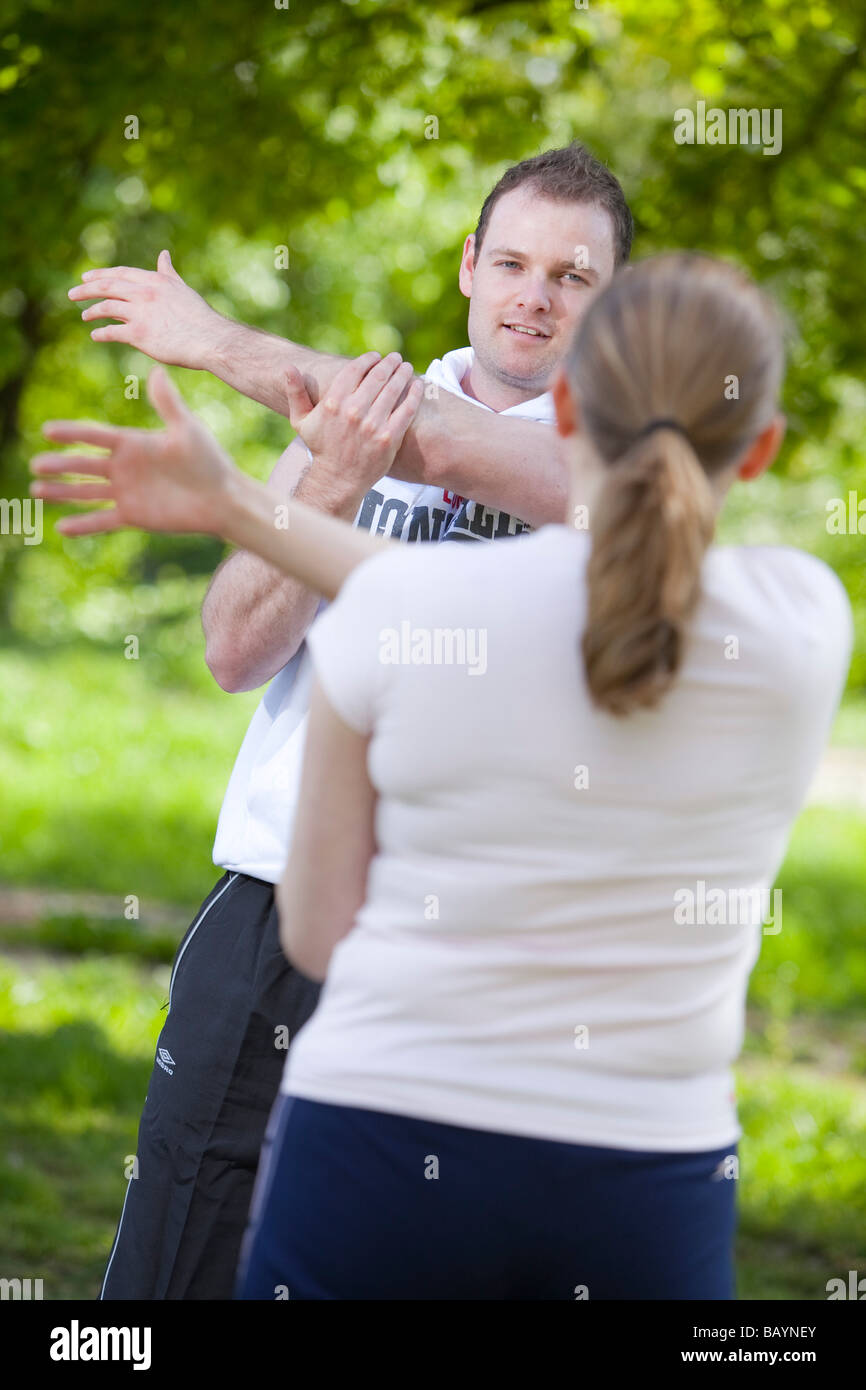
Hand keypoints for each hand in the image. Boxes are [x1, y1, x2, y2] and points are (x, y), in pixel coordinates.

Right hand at [31, 367, 238, 535]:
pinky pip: (103, 520)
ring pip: (87, 492)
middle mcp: (125, 467)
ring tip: (36, 491)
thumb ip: (168, 403)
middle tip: (36, 465)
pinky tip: (61, 528)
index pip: (95, 437)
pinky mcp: (134, 515)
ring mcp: (127, 492)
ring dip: (62, 493)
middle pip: (84, 465)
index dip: (72, 434)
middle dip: (59, 465)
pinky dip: (83, 525)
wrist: (223, 498)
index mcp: (133, 443)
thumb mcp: (187, 429)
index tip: (47, 430)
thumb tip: (156, 370)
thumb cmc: (209, 461)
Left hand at [67, 251, 221, 368]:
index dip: (101, 275)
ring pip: (106, 307)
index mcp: (154, 281)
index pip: (120, 274)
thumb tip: (163, 254)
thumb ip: (168, 272)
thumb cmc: (199, 317)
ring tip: (85, 315)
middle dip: (87, 289)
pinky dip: (100, 332)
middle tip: (73, 294)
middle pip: (107, 287)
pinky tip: (95, 335)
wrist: (210, 339)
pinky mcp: (138, 334)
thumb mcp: (181, 288)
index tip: (86, 277)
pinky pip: (112, 332)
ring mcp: (140, 313)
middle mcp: (144, 293)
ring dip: (92, 311)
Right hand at [286, 351, 424, 494]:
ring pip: (393, 389)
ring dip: (402, 374)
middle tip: (395, 358)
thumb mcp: (301, 420)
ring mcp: (373, 424)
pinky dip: (414, 394)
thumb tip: (287, 366)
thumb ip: (295, 392)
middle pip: (377, 377)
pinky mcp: (389, 438)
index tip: (375, 356)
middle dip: (389, 363)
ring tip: (406, 367)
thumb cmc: (320, 447)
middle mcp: (353, 411)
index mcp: (333, 402)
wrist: (338, 479)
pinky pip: (406, 410)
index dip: (368, 359)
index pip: (355, 370)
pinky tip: (418, 385)